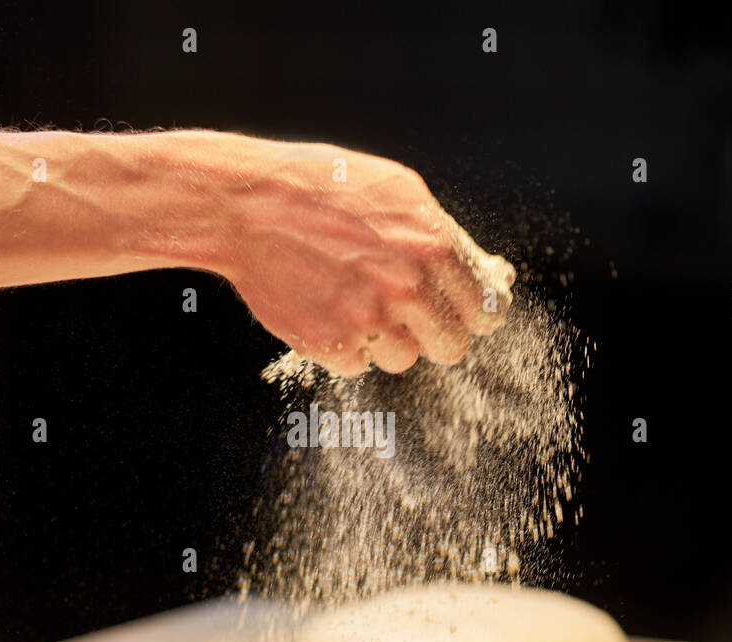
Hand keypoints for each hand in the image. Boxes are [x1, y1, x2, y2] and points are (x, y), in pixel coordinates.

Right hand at [215, 138, 515, 375]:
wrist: (246, 205)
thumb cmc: (320, 186)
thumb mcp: (396, 190)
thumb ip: (440, 234)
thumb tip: (485, 271)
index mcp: (433, 247)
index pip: (486, 310)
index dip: (477, 316)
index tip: (468, 318)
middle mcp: (406, 288)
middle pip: (451, 346)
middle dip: (436, 334)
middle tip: (414, 318)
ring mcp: (367, 320)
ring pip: (404, 359)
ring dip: (388, 341)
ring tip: (357, 302)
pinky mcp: (330, 343)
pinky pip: (357, 364)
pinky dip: (345, 345)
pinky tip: (326, 307)